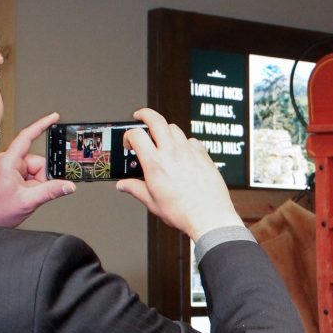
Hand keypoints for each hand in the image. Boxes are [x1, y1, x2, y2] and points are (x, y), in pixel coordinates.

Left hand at [0, 112, 73, 227]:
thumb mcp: (29, 201)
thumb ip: (51, 191)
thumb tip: (69, 185)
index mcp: (9, 162)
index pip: (27, 137)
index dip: (41, 125)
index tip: (53, 117)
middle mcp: (8, 162)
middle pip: (38, 162)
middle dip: (41, 178)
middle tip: (34, 192)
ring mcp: (9, 168)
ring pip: (36, 171)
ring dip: (37, 184)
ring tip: (26, 195)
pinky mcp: (11, 174)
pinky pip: (30, 176)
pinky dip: (32, 186)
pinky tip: (24, 194)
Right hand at [116, 108, 241, 238]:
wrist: (209, 217)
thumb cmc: (183, 212)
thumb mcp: (152, 202)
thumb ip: (135, 189)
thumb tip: (123, 185)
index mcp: (155, 163)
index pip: (136, 135)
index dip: (128, 135)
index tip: (129, 142)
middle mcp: (172, 152)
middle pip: (156, 120)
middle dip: (145, 114)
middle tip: (140, 116)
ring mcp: (189, 152)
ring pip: (174, 128)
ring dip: (164, 130)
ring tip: (161, 139)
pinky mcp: (203, 155)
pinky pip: (191, 140)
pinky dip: (184, 142)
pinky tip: (182, 153)